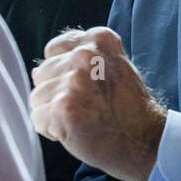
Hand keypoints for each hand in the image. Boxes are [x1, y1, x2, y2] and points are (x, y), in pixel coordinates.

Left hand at [30, 27, 166, 180]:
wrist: (144, 141)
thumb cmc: (127, 108)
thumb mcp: (111, 67)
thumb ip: (77, 59)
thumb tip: (36, 70)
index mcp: (98, 39)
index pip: (53, 50)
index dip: (64, 72)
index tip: (87, 86)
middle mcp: (85, 54)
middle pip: (42, 73)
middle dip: (57, 93)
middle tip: (88, 106)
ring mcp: (74, 81)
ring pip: (37, 97)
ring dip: (54, 113)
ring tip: (83, 118)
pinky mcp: (63, 107)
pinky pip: (38, 118)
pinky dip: (52, 130)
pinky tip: (76, 130)